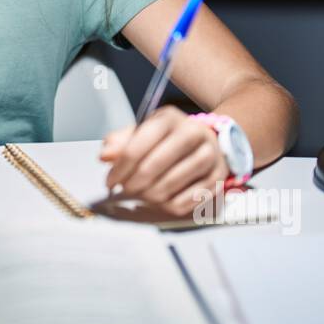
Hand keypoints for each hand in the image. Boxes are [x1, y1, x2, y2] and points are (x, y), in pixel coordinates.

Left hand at [97, 106, 229, 218]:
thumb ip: (121, 142)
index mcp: (169, 118)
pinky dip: (167, 205)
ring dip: (148, 196)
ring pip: (168, 187)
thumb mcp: (144, 132)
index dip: (120, 168)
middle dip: (132, 184)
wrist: (207, 141)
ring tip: (142, 193)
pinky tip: (161, 199)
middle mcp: (193, 133)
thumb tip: (105, 156)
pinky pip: (185, 202)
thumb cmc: (169, 139)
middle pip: (152, 168)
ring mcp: (208, 156)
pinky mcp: (217, 178)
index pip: (137, 146)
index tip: (110, 181)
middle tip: (125, 188)